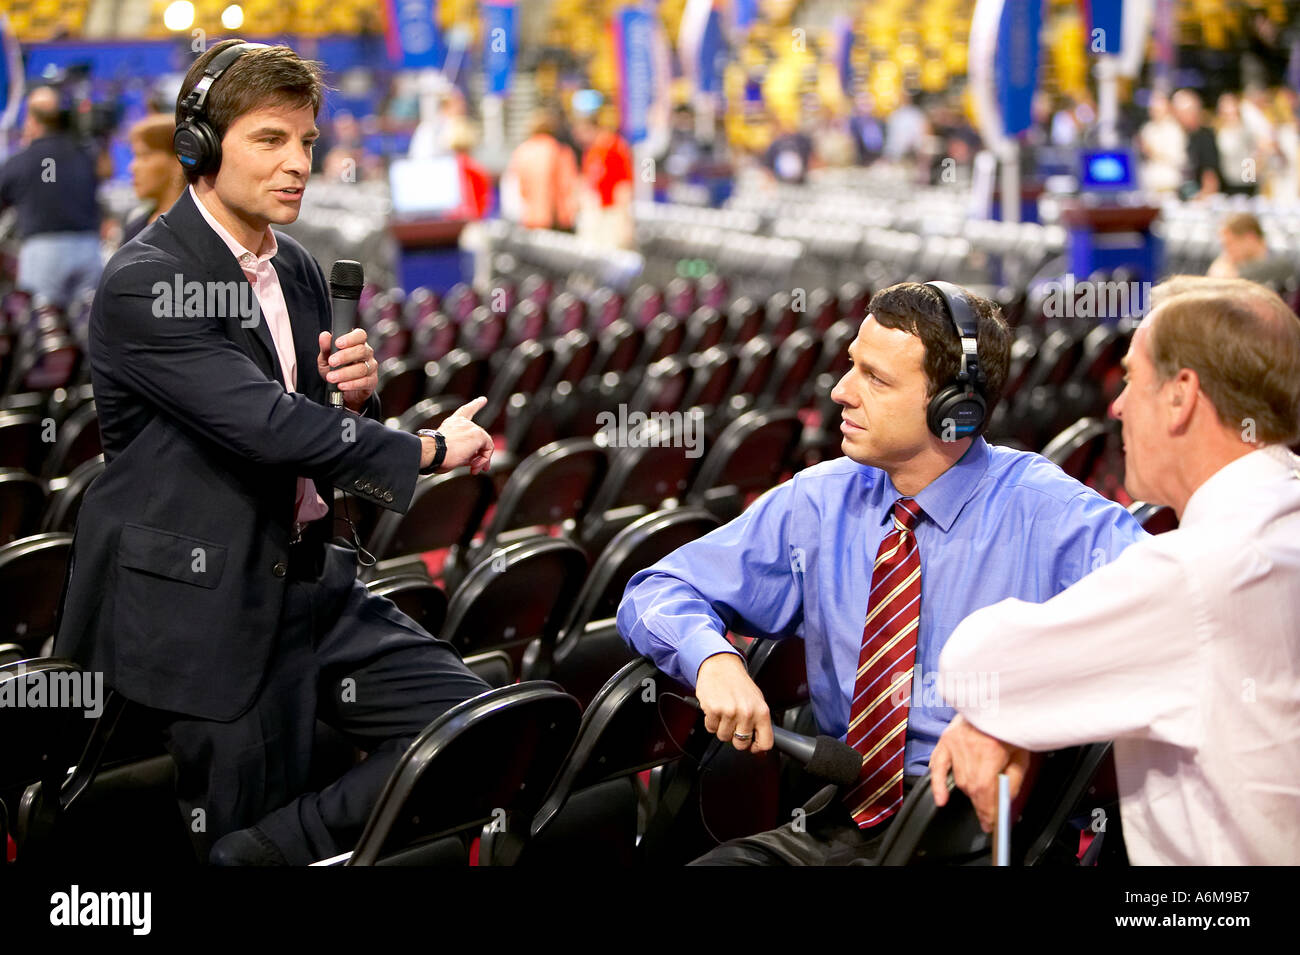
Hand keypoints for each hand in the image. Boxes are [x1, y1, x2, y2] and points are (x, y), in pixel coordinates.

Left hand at [318, 329, 376, 412]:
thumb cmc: (335, 369)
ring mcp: (371, 367)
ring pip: (362, 368)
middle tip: (332, 362)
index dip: (350, 338)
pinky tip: (341, 385)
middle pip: (362, 351)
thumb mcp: (326, 358)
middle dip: (345, 356)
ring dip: (345, 373)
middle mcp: (367, 353)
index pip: (360, 335)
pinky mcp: (372, 381)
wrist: (341, 390)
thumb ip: (326, 348)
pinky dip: (352, 384)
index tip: (337, 343)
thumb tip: (324, 336)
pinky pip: (365, 382)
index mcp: (357, 343)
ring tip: (331, 377)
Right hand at [422, 396, 493, 474]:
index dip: (475, 405)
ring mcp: (471, 427)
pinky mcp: (478, 435)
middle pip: (479, 437)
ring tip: (474, 468)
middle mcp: (462, 422)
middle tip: (475, 467)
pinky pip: (488, 449)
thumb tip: (474, 458)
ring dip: (482, 459)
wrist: (432, 452)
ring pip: (485, 444)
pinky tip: (475, 466)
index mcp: (453, 423)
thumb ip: (464, 452)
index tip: (483, 399)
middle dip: (480, 454)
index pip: (466, 411)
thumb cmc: (435, 455)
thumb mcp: (450, 451)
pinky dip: (484, 459)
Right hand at [695, 651, 772, 753]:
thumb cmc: (738, 683)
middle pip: (741, 744)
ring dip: (722, 727)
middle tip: (734, 723)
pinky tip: (716, 709)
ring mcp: (730, 712)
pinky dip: (711, 721)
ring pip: (724, 737)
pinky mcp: (713, 710)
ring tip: (725, 712)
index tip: (752, 746)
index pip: (766, 742)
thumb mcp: (756, 701)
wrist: (721, 665)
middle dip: (735, 737)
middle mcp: (747, 712)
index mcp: (761, 711)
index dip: (757, 748)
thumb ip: (759, 724)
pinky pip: (710, 728)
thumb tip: (759, 750)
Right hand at [929, 714, 1029, 831]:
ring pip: (958, 780)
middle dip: (980, 806)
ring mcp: (954, 742)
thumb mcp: (1021, 753)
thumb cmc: (1011, 723)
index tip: (991, 824)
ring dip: (969, 794)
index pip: (985, 790)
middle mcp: (969, 746)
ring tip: (978, 800)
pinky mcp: (946, 738)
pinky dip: (938, 784)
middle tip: (987, 819)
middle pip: (970, 787)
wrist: (996, 699)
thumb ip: (1012, 779)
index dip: (988, 810)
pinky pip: (937, 765)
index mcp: (990, 749)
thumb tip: (1003, 801)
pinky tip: (940, 799)